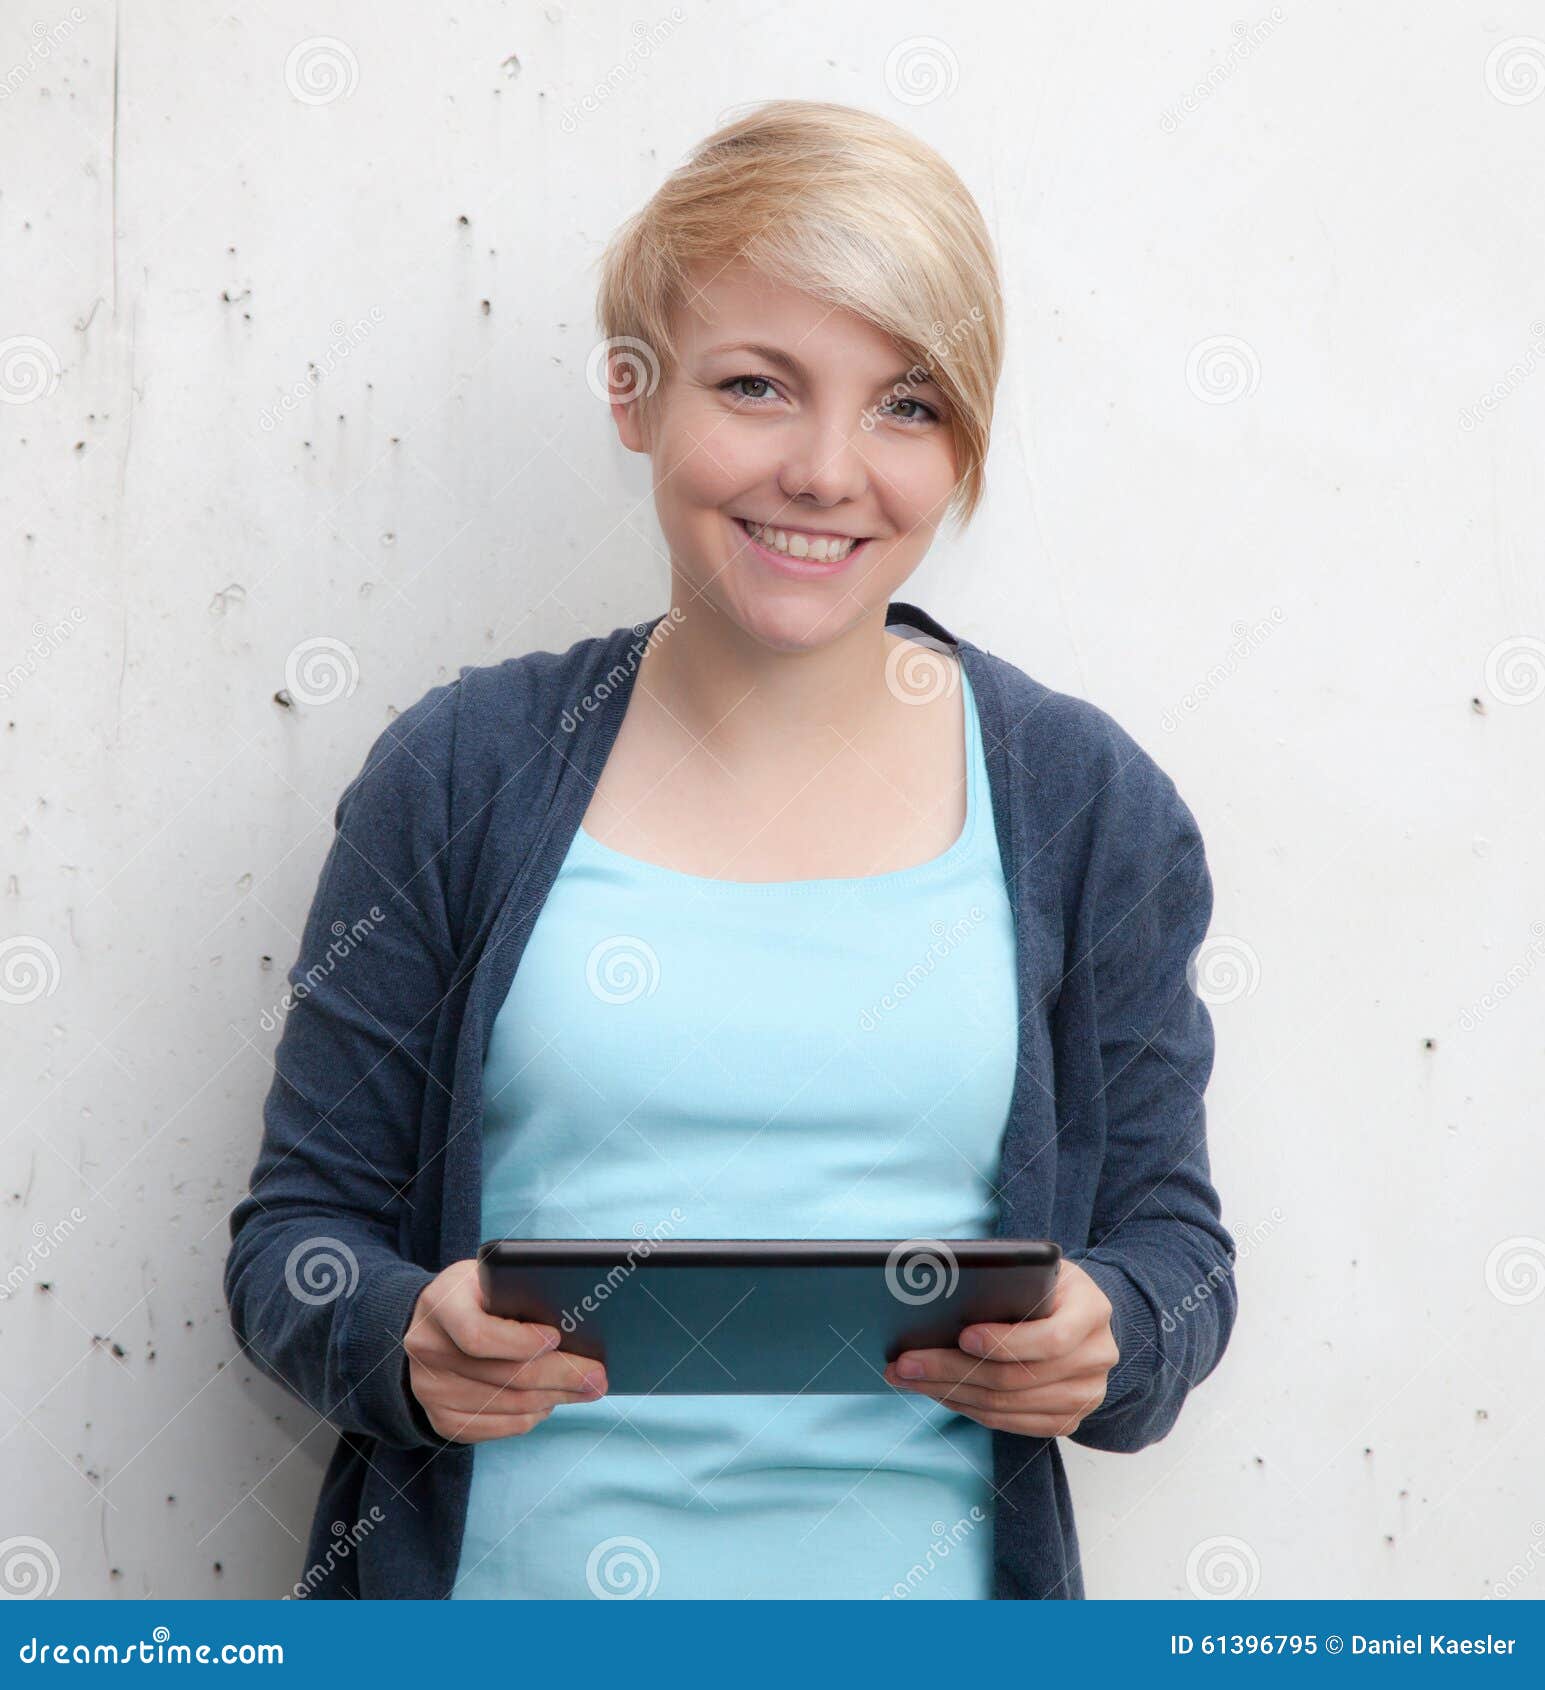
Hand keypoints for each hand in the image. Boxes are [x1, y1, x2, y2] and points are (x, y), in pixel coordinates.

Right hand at [403, 1258, 607, 1443]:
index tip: (558, 1337)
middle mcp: (427, 1349)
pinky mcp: (441, 1419)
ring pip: (507, 1405)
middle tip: (598, 1376)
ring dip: (554, 1399)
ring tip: (584, 1388)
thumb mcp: (493, 1277)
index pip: (477, 1335)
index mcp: (441, 1304)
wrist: (431, 1323)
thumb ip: (523, 1292)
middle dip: (561, 1376)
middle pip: (505, 1375)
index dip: (521, 1342)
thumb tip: (579, 1326)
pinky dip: (530, 1417)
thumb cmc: (478, 1295)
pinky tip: (549, 1402)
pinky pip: (496, 1427)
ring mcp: (430, 1390)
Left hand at [882, 1258, 1117, 1436]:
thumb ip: (1004, 1279)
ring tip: (908, 1378)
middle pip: (1016, 1378)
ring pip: (1007, 1406)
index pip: (1051, 1339)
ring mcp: (1085, 1395)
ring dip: (950, 1393)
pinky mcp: (1069, 1419)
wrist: (1080, 1312)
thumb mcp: (1036, 1269)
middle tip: (905, 1363)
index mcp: (1092, 1311)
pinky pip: (1011, 1423)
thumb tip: (937, 1291)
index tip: (962, 1335)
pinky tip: (939, 1393)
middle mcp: (1096, 1358)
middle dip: (952, 1370)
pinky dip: (969, 1409)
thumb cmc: (1046, 1285)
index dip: (1004, 1342)